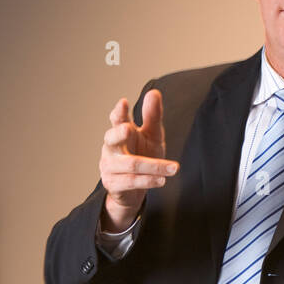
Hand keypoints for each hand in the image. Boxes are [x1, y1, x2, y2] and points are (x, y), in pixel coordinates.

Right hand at [98, 89, 179, 229]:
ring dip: (154, 167)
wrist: (134, 191)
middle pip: (112, 139)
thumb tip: (154, 93)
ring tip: (174, 167)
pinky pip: (131, 182)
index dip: (119, 112)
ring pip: (130, 165)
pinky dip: (148, 180)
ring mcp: (109, 166)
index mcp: (120, 132)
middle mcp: (111, 148)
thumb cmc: (142, 156)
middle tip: (128, 129)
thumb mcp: (152, 136)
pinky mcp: (113, 184)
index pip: (116, 119)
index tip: (123, 103)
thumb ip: (153, 117)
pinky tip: (162, 180)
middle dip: (119, 134)